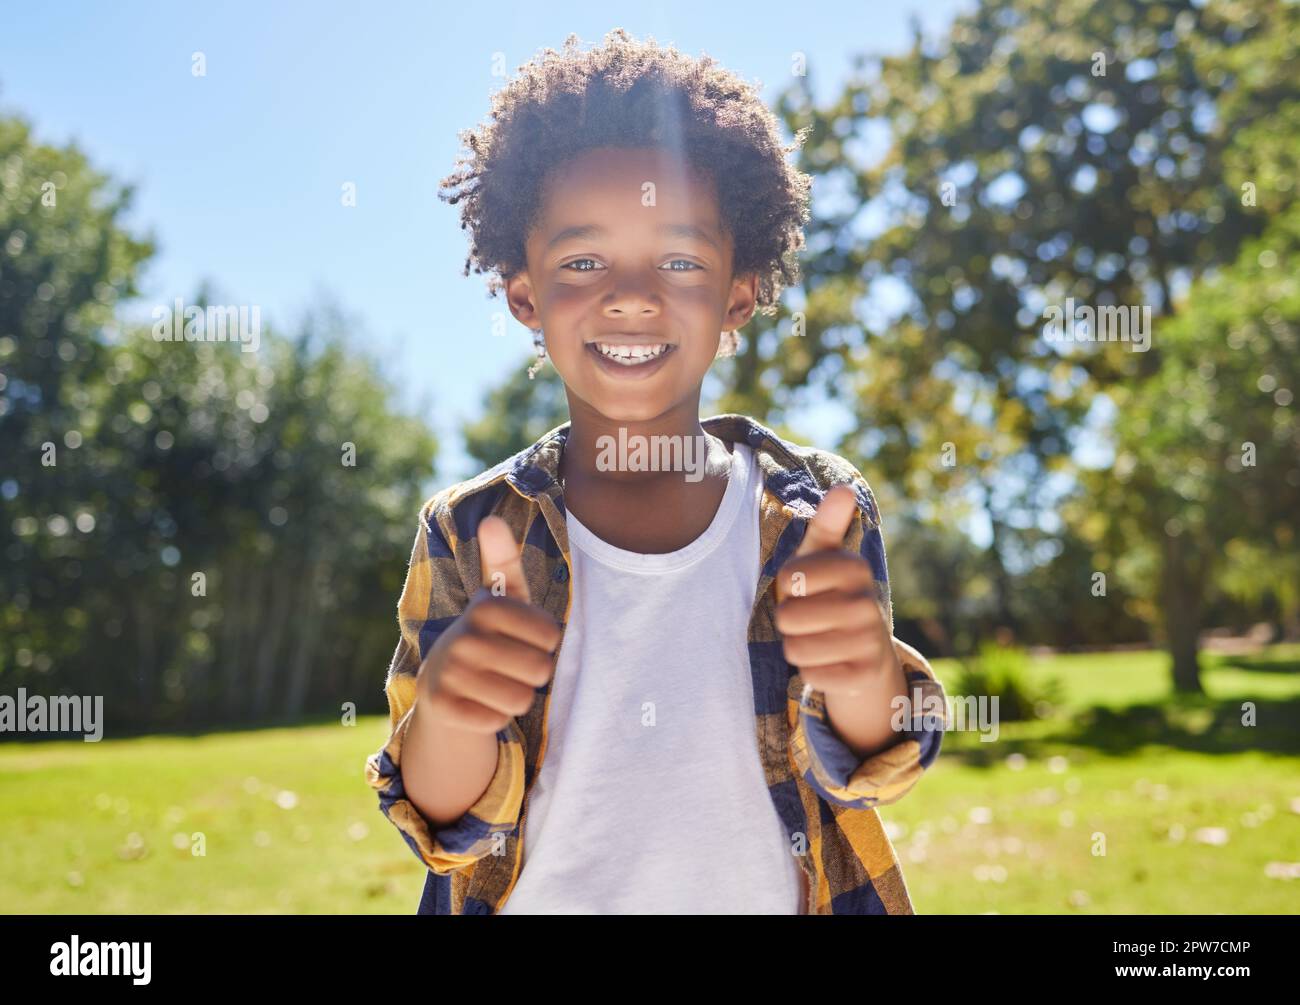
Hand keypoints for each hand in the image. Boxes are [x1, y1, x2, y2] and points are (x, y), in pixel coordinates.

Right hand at [417, 515, 562, 733]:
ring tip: (497, 683)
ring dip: (517, 696)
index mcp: (485, 607)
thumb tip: (491, 520)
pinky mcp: (443, 707)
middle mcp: (463, 637)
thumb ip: (503, 560)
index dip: (545, 642)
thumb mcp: (501, 598)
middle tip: (511, 665)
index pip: (551, 635)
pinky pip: (496, 721)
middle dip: (534, 673)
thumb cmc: (489, 636)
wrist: (442, 682)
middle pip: (540, 670)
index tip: (525, 637)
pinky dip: (495, 717)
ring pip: (520, 699)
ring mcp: (449, 672)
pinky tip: (479, 703)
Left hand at [773, 484, 891, 697]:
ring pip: (796, 649)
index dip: (788, 586)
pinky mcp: (865, 675)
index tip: (806, 586)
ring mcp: (871, 641)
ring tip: (817, 639)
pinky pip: (812, 675)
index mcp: (855, 567)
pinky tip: (829, 662)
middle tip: (809, 618)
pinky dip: (812, 671)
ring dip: (797, 647)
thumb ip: (827, 523)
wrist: (863, 649)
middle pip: (788, 617)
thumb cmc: (827, 593)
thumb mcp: (821, 556)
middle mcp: (868, 603)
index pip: (789, 577)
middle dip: (788, 621)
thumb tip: (844, 489)